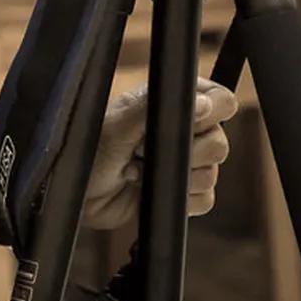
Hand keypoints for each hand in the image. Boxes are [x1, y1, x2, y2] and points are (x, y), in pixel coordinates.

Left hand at [82, 78, 236, 230]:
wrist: (79, 193)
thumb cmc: (90, 149)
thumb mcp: (118, 124)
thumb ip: (158, 109)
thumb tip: (205, 102)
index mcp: (173, 102)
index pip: (221, 100)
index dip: (213, 112)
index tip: (187, 123)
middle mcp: (184, 130)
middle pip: (220, 142)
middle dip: (185, 153)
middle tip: (145, 151)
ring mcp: (184, 163)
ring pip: (212, 174)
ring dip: (174, 178)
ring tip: (140, 170)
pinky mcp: (182, 192)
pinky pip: (205, 200)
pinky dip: (180, 200)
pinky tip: (151, 190)